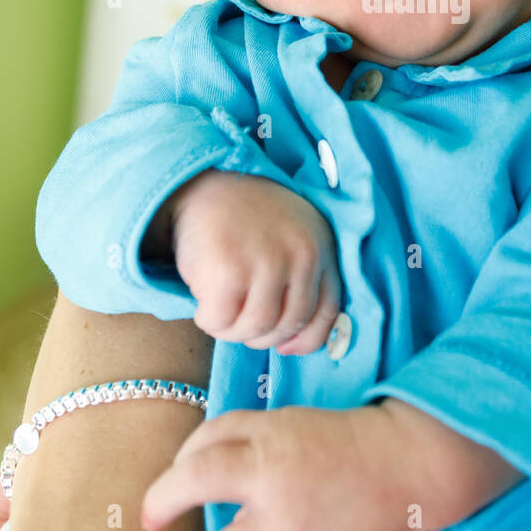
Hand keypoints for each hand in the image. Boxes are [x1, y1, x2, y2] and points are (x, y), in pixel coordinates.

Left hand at [140, 403, 425, 530]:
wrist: (412, 461)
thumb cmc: (349, 443)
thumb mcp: (294, 421)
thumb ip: (247, 437)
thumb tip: (197, 466)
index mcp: (267, 437)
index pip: (201, 445)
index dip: (176, 463)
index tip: (169, 483)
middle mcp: (270, 477)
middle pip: (194, 484)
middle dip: (163, 504)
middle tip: (152, 520)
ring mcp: (290, 525)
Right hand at [170, 171, 341, 353]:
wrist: (203, 183)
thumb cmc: (246, 218)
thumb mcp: (291, 237)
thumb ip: (301, 280)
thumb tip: (292, 344)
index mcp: (320, 247)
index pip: (327, 311)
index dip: (305, 339)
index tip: (284, 347)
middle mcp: (300, 254)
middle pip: (287, 326)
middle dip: (260, 335)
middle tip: (238, 320)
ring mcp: (266, 262)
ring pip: (254, 329)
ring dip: (232, 331)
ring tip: (220, 309)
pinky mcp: (228, 270)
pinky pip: (221, 322)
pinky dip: (209, 321)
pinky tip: (203, 301)